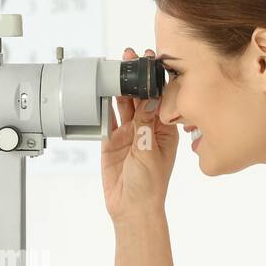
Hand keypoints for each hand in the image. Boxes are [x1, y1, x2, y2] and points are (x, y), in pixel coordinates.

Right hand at [100, 47, 178, 223]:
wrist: (131, 208)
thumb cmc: (150, 186)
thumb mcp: (150, 151)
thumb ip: (145, 125)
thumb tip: (148, 98)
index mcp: (165, 130)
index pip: (162, 98)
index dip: (157, 79)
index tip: (152, 61)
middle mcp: (147, 128)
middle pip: (141, 96)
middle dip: (136, 77)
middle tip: (130, 56)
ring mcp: (129, 134)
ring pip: (124, 104)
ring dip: (120, 87)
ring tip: (115, 68)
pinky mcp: (111, 141)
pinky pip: (106, 118)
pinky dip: (104, 105)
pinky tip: (101, 90)